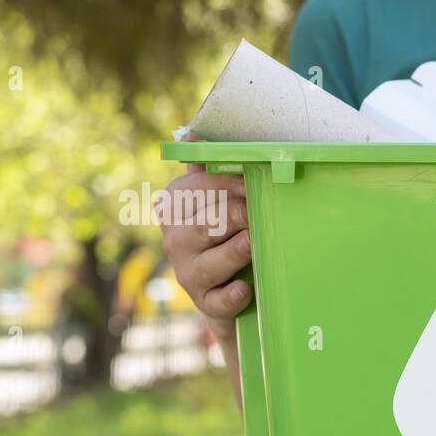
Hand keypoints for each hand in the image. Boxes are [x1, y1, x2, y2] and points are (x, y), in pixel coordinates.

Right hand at [157, 134, 250, 343]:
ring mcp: (188, 273)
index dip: (227, 184)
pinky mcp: (204, 302)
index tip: (253, 182)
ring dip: (236, 250)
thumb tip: (193, 133)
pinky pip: (217, 299)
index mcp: (174, 207)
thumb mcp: (209, 202)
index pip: (196, 189)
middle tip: (260, 212)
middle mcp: (175, 239)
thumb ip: (204, 170)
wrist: (226, 292)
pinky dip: (232, 295)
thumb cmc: (222, 236)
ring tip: (254, 243)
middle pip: (205, 223)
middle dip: (235, 215)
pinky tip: (246, 288)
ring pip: (212, 260)